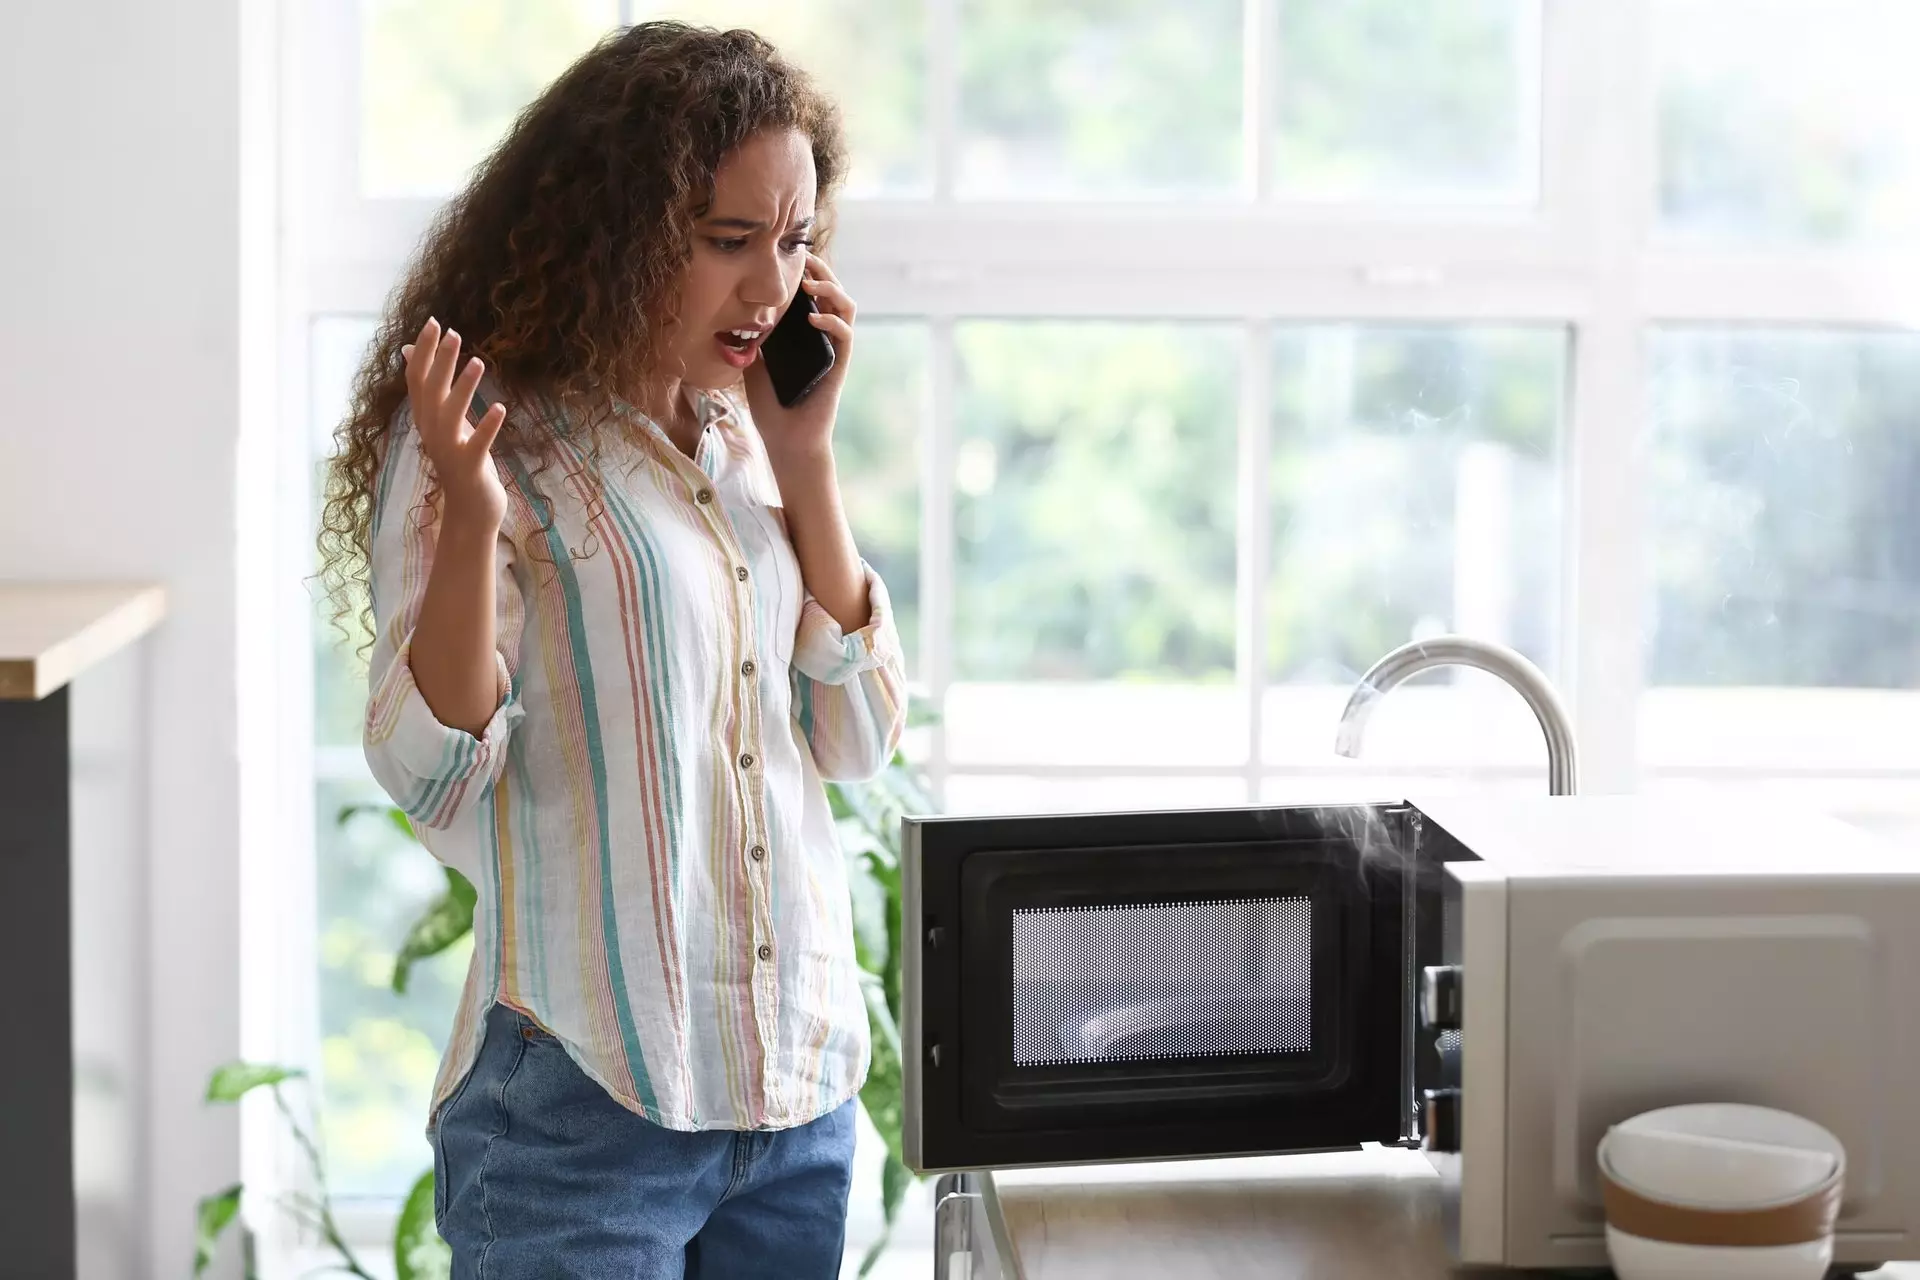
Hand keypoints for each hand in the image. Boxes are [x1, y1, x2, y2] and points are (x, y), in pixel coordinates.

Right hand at [402, 317, 507, 528]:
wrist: (469, 511)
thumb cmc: (460, 461)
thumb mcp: (443, 421)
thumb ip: (430, 389)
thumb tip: (409, 352)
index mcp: (427, 419)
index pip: (419, 379)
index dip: (424, 351)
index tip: (434, 322)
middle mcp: (432, 432)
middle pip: (432, 391)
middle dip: (441, 361)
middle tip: (453, 332)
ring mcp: (449, 451)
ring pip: (451, 415)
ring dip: (463, 388)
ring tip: (478, 362)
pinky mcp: (470, 468)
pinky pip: (478, 444)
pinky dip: (488, 426)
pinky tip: (501, 408)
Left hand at [743, 251, 854, 464]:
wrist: (786, 439)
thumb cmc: (770, 404)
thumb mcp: (753, 360)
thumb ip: (752, 336)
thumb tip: (735, 310)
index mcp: (804, 333)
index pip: (811, 293)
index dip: (806, 271)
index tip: (788, 254)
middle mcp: (823, 336)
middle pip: (831, 291)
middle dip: (820, 270)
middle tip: (803, 257)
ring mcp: (833, 349)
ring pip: (845, 306)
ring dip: (831, 288)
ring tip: (809, 283)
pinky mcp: (839, 364)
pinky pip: (845, 334)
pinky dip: (831, 320)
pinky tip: (813, 317)